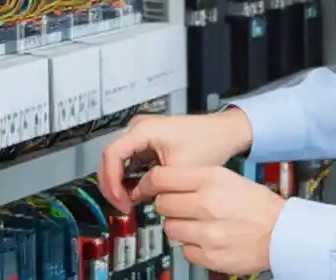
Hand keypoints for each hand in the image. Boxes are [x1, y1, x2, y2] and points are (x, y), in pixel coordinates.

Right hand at [99, 109, 253, 212]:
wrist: (225, 133)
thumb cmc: (208, 142)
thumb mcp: (179, 169)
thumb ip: (154, 185)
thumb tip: (134, 198)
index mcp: (144, 129)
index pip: (112, 155)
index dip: (111, 182)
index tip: (120, 201)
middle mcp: (139, 127)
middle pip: (110, 158)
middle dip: (112, 185)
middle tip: (122, 207)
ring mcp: (142, 133)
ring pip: (118, 159)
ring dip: (119, 182)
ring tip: (128, 202)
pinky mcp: (147, 140)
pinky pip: (129, 159)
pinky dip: (128, 176)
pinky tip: (135, 192)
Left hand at [133, 165, 282, 275]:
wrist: (282, 232)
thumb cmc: (258, 206)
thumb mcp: (230, 178)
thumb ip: (197, 179)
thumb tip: (165, 183)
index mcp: (213, 180)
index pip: (162, 177)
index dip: (151, 183)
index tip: (150, 187)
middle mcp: (208, 204)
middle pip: (162, 204)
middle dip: (168, 206)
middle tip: (181, 207)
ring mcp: (207, 232)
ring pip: (170, 228)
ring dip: (180, 227)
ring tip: (199, 224)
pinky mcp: (209, 256)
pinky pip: (184, 250)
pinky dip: (192, 246)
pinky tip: (207, 239)